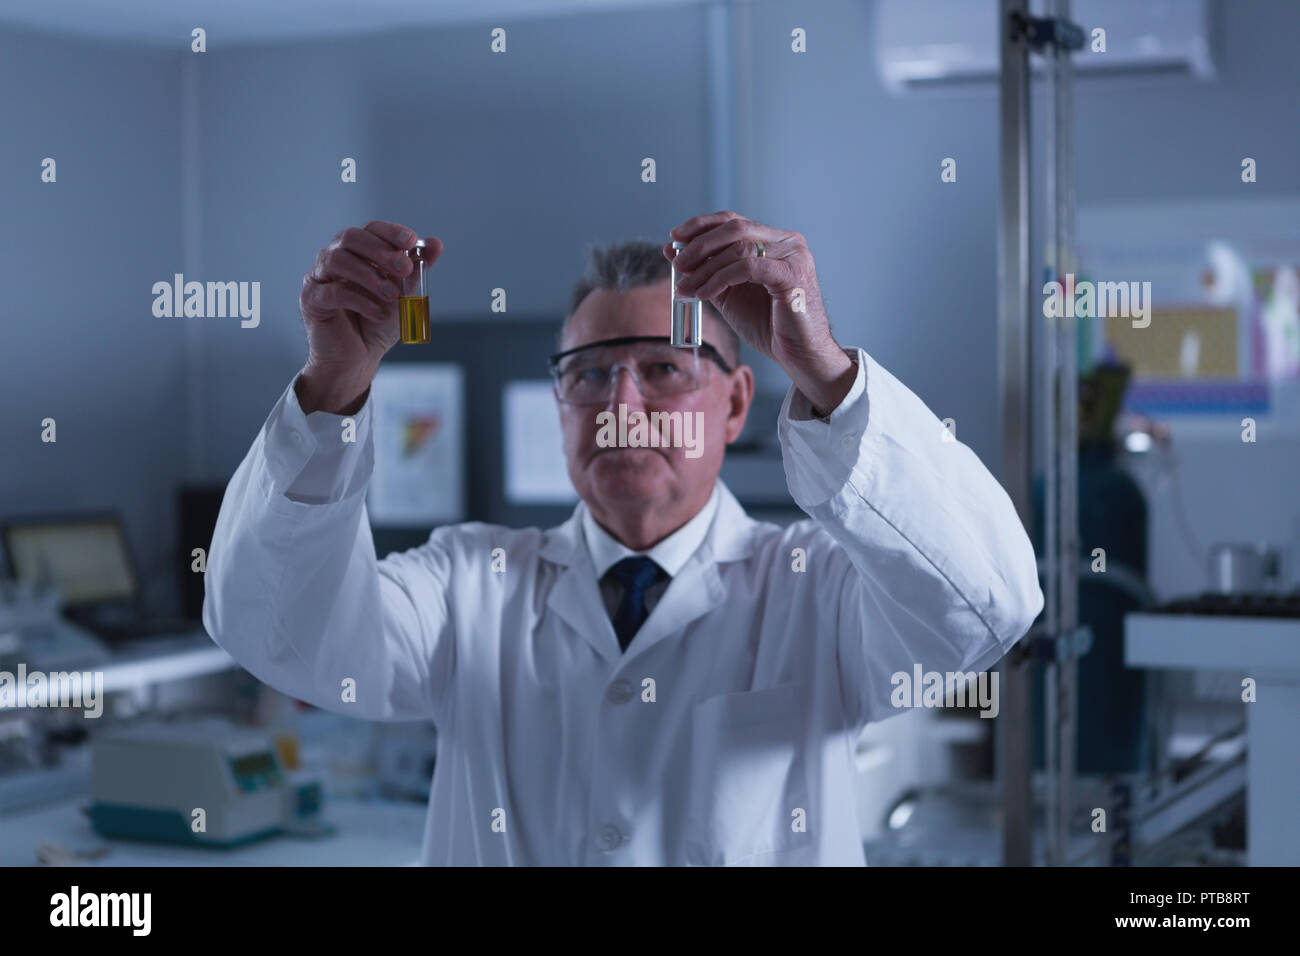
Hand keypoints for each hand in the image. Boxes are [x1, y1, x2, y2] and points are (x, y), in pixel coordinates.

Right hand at [297, 221, 442, 413]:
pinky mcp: (312, 300)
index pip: (370, 229)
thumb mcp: (405, 295)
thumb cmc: (378, 322)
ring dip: (370, 275)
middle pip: (350, 237)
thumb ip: (417, 269)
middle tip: (404, 269)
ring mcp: (319, 277)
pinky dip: (361, 301)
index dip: (390, 232)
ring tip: (392, 295)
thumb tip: (436, 244)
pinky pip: (333, 292)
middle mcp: (334, 258)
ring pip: (337, 260)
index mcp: (357, 252)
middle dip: (380, 250)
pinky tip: (379, 314)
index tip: (410, 241)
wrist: (359, 358)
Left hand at [664, 211, 853, 415]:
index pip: (733, 220)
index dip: (701, 225)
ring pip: (738, 247)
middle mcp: (787, 242)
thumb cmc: (768, 325)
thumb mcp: (729, 294)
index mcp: (775, 241)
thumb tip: (672, 252)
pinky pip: (747, 268)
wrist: (797, 354)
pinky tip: (704, 294)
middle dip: (699, 245)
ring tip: (685, 287)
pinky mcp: (792, 275)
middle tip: (677, 265)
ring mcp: (793, 256)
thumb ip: (706, 271)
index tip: (674, 236)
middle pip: (734, 227)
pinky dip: (720, 279)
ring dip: (705, 268)